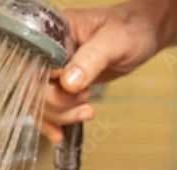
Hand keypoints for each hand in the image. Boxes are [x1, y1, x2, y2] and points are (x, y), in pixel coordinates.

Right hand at [40, 1, 164, 142]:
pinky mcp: (62, 83)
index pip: (34, 64)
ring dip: (61, 115)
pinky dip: (53, 123)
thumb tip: (68, 83)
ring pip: (40, 101)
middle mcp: (49, 50)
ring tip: (86, 111)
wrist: (142, 34)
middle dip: (58, 104)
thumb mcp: (114, 41)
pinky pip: (47, 106)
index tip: (70, 90)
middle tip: (84, 101)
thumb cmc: (131, 29)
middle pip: (34, 87)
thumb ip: (90, 60)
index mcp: (55, 32)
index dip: (47, 84)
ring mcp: (55, 68)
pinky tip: (60, 134)